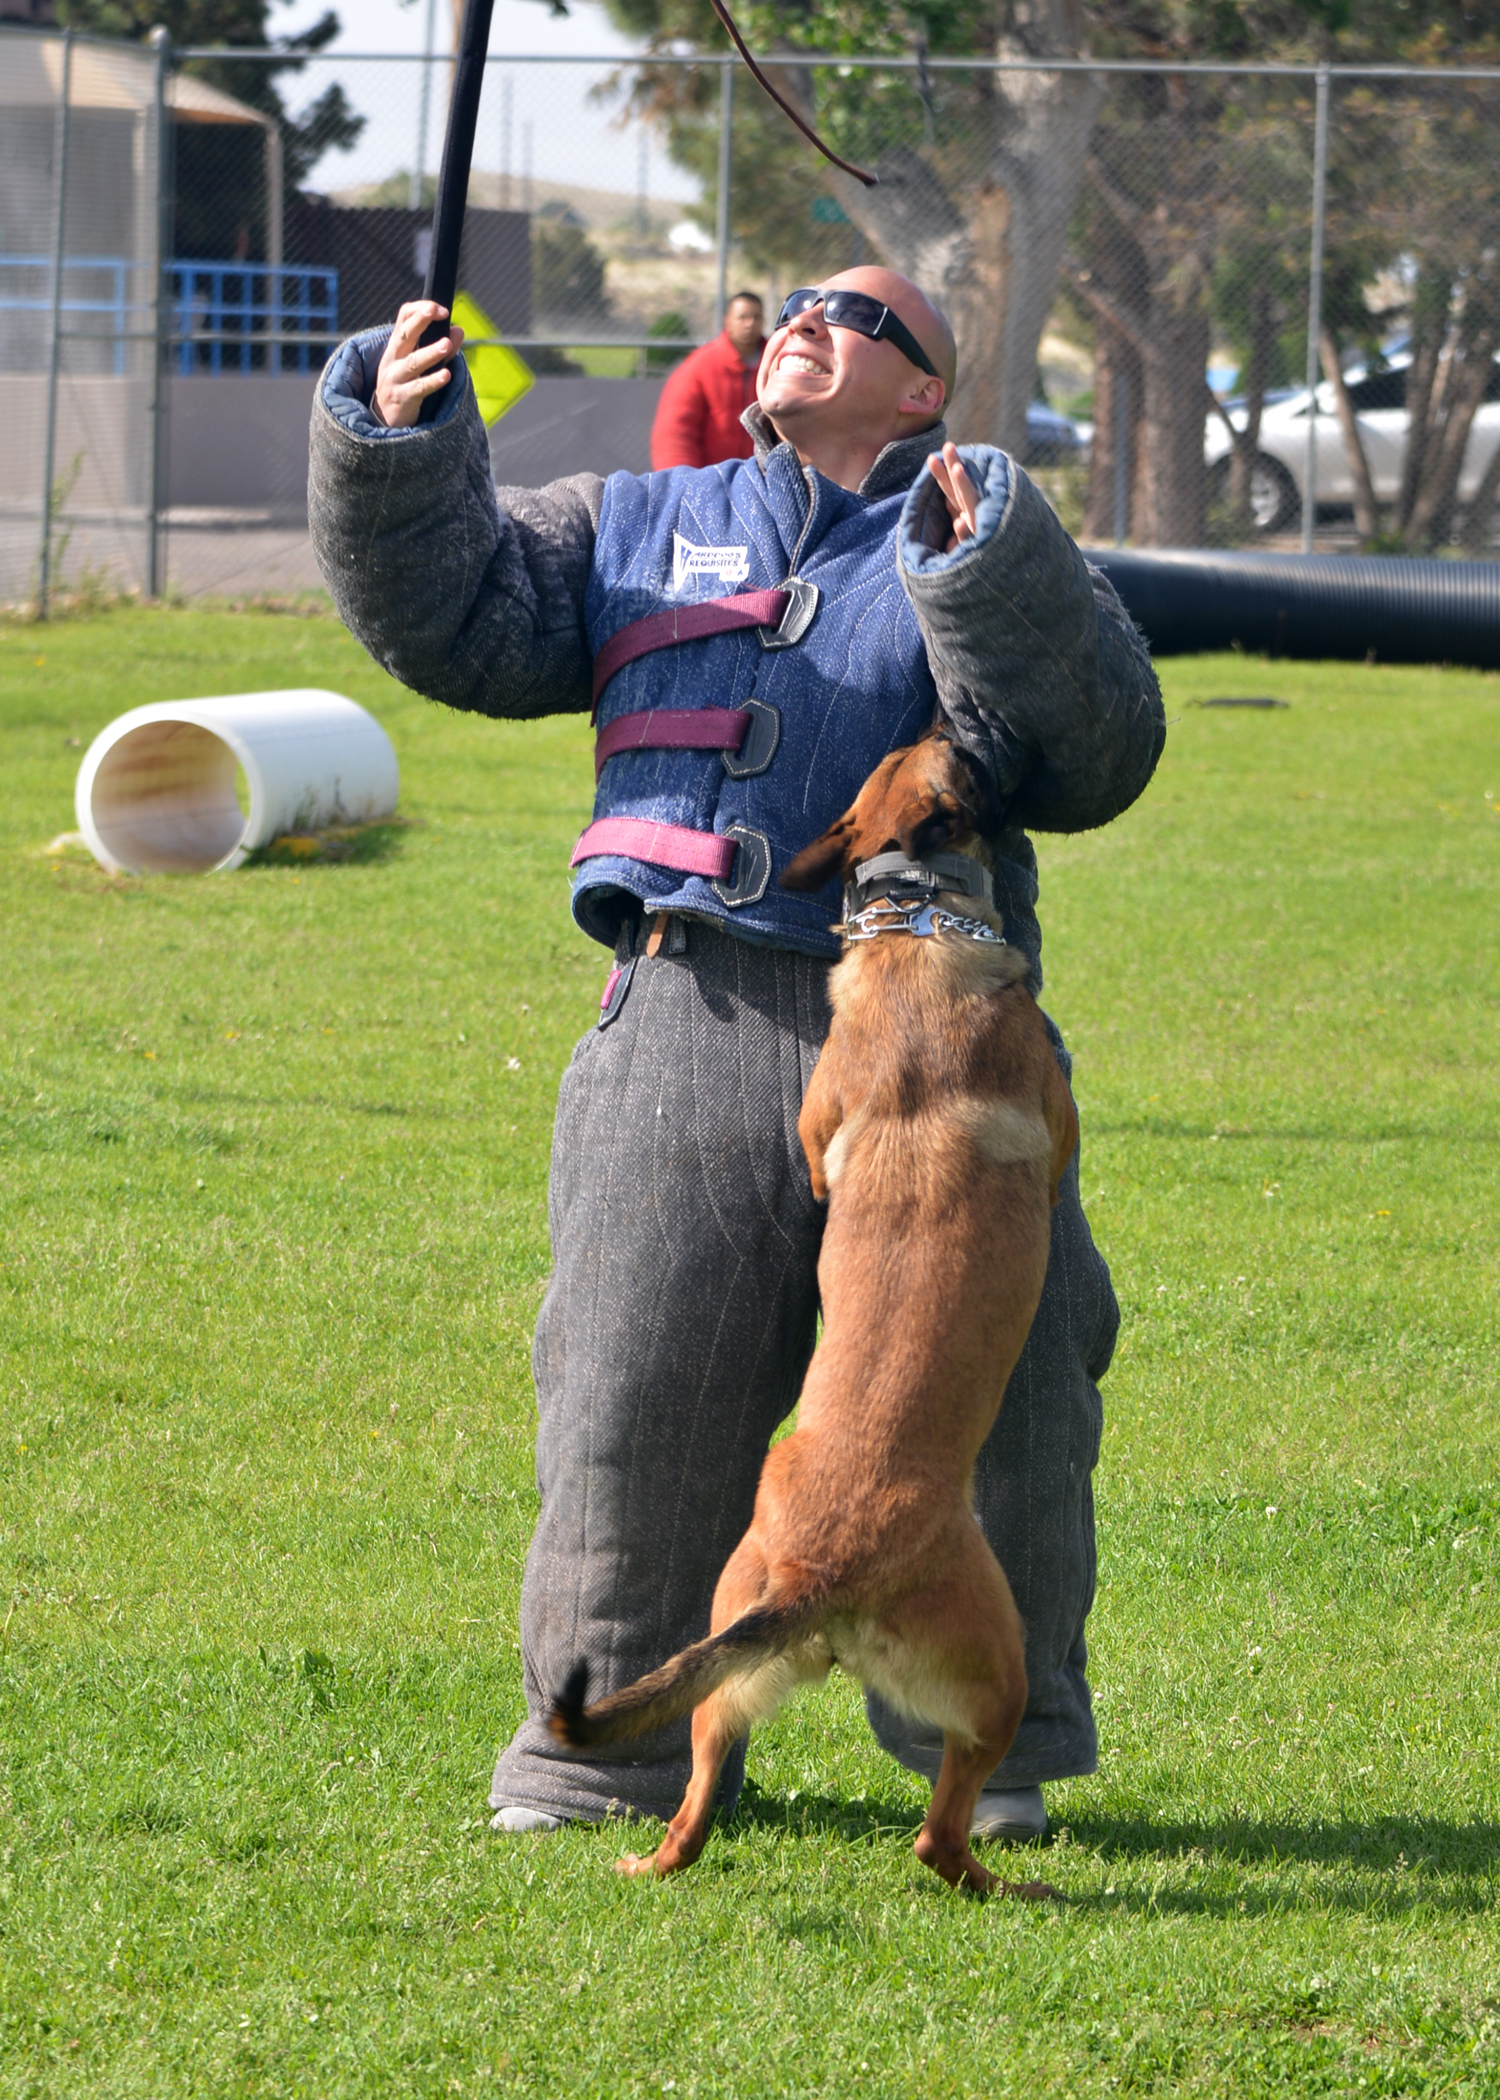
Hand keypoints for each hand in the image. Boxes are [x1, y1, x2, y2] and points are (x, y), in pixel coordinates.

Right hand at [372, 301, 465, 428]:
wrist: (384, 418)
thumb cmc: (404, 384)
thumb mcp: (419, 364)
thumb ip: (441, 348)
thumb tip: (459, 330)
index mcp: (396, 345)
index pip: (403, 318)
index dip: (420, 310)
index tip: (440, 309)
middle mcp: (392, 358)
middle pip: (404, 335)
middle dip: (419, 321)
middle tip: (435, 311)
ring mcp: (395, 378)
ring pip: (412, 362)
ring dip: (430, 352)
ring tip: (446, 345)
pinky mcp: (401, 398)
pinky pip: (418, 388)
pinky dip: (432, 381)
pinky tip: (446, 375)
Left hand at [928, 440, 980, 552]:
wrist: (1002, 574)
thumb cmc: (980, 553)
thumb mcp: (964, 530)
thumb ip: (957, 511)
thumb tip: (946, 495)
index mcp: (969, 512)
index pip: (954, 490)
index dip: (944, 474)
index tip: (932, 457)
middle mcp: (976, 517)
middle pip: (961, 490)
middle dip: (954, 468)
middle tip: (948, 446)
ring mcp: (979, 531)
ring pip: (970, 506)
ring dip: (964, 488)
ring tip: (958, 469)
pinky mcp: (982, 549)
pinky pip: (972, 539)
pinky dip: (965, 532)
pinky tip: (960, 523)